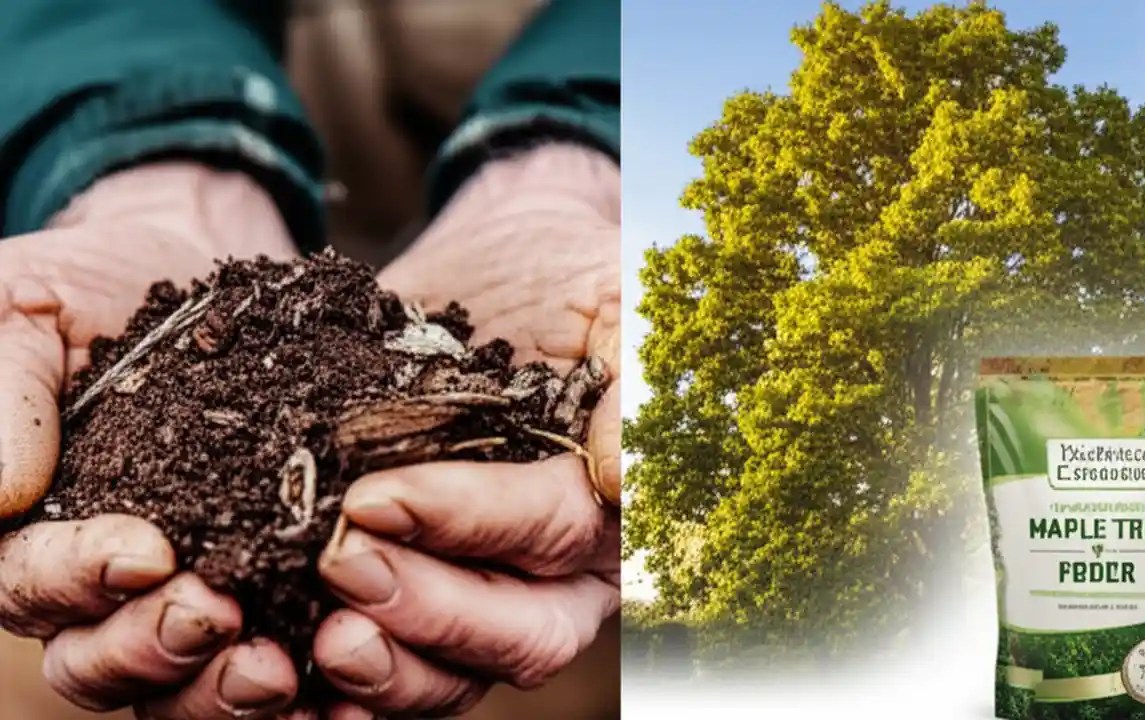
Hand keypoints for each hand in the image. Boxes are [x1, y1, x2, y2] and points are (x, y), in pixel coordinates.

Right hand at [0, 163, 303, 717]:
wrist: (192, 262)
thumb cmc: (88, 289)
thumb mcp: (26, 312)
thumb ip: (7, 396)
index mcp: (33, 531)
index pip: (30, 586)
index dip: (78, 581)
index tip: (145, 552)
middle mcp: (104, 582)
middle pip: (101, 660)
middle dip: (153, 648)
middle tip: (217, 616)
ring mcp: (189, 589)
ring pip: (185, 679)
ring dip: (224, 687)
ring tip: (278, 666)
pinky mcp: (274, 581)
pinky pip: (280, 651)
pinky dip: (306, 682)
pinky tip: (339, 681)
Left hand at [313, 144, 620, 717]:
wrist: (489, 267)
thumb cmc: (563, 278)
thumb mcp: (613, 298)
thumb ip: (632, 377)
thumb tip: (623, 482)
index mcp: (616, 505)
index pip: (557, 535)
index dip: (475, 523)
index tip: (380, 497)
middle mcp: (562, 570)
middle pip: (519, 632)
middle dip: (429, 612)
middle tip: (341, 567)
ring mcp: (485, 589)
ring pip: (456, 669)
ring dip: (387, 665)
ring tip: (312, 639)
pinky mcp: (411, 591)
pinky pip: (390, 659)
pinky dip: (341, 681)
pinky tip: (281, 667)